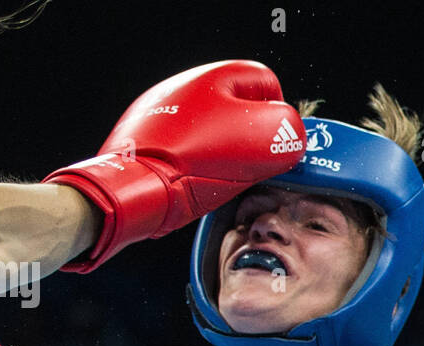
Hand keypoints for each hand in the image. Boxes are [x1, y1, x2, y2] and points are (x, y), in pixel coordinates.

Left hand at [45, 60, 304, 271]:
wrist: (132, 190)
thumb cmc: (194, 164)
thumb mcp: (261, 146)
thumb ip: (288, 132)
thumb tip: (290, 139)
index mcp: (216, 76)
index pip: (268, 83)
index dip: (278, 118)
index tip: (274, 146)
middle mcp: (185, 86)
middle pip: (238, 107)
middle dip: (249, 137)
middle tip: (249, 165)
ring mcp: (162, 110)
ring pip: (211, 128)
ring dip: (222, 151)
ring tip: (220, 176)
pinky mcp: (145, 136)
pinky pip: (185, 146)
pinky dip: (194, 161)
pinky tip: (193, 180)